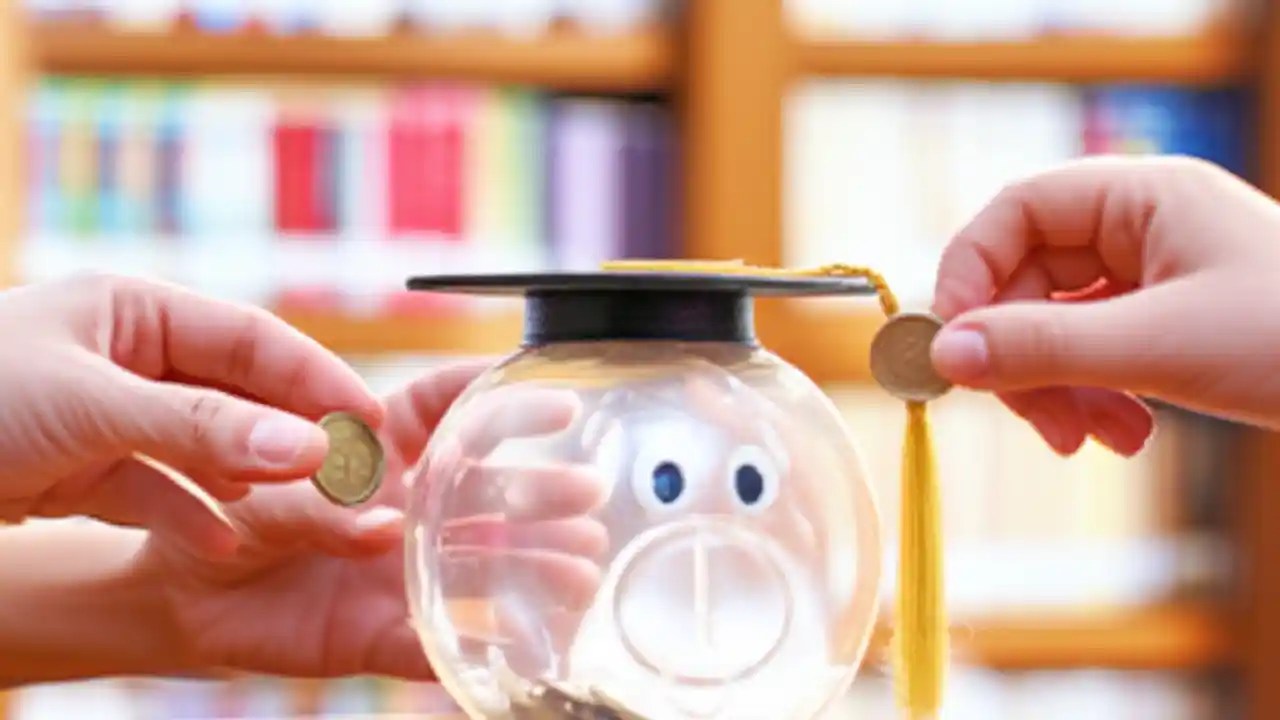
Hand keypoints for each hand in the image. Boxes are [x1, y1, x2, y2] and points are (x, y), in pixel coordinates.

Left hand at [0, 273, 381, 550]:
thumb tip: (309, 450)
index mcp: (133, 309)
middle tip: (350, 481)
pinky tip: (219, 547)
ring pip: (201, 450)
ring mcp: (107, 416)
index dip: (318, 379)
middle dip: (291, 441)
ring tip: (297, 517)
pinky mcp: (81, 471)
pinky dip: (186, 520)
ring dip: (245, 485)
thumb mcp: (92, 407)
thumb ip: (203, 428)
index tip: (372, 424)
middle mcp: (127, 356)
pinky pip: (153, 494)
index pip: (252, 340)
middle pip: (236, 398)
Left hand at [137, 363, 605, 679]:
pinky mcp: (380, 633)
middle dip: (541, 489)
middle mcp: (404, 506)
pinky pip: (432, 642)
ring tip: (581, 569)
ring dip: (532, 568)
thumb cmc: (222, 510)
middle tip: (587, 491)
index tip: (555, 398)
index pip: (446, 408)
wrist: (185, 594)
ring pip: (477, 568)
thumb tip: (384, 526)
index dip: (500, 400)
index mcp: (376, 446)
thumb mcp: (252, 485)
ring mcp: (400, 570)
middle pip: (485, 491)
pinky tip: (527, 640)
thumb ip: (310, 500)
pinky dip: (473, 646)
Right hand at [928, 155, 1279, 454]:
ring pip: (1059, 325)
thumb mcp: (1160, 346)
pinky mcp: (1169, 324)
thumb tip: (947, 354)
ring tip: (1090, 441)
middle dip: (1022, 356)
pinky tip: (1125, 436)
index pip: (1016, 213)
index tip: (953, 345)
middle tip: (1033, 421)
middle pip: (1030, 280)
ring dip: (1058, 388)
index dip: (971, 273)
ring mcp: (1155, 277)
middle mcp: (1141, 228)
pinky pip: (1097, 353)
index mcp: (1141, 197)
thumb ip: (1044, 348)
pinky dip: (1094, 397)